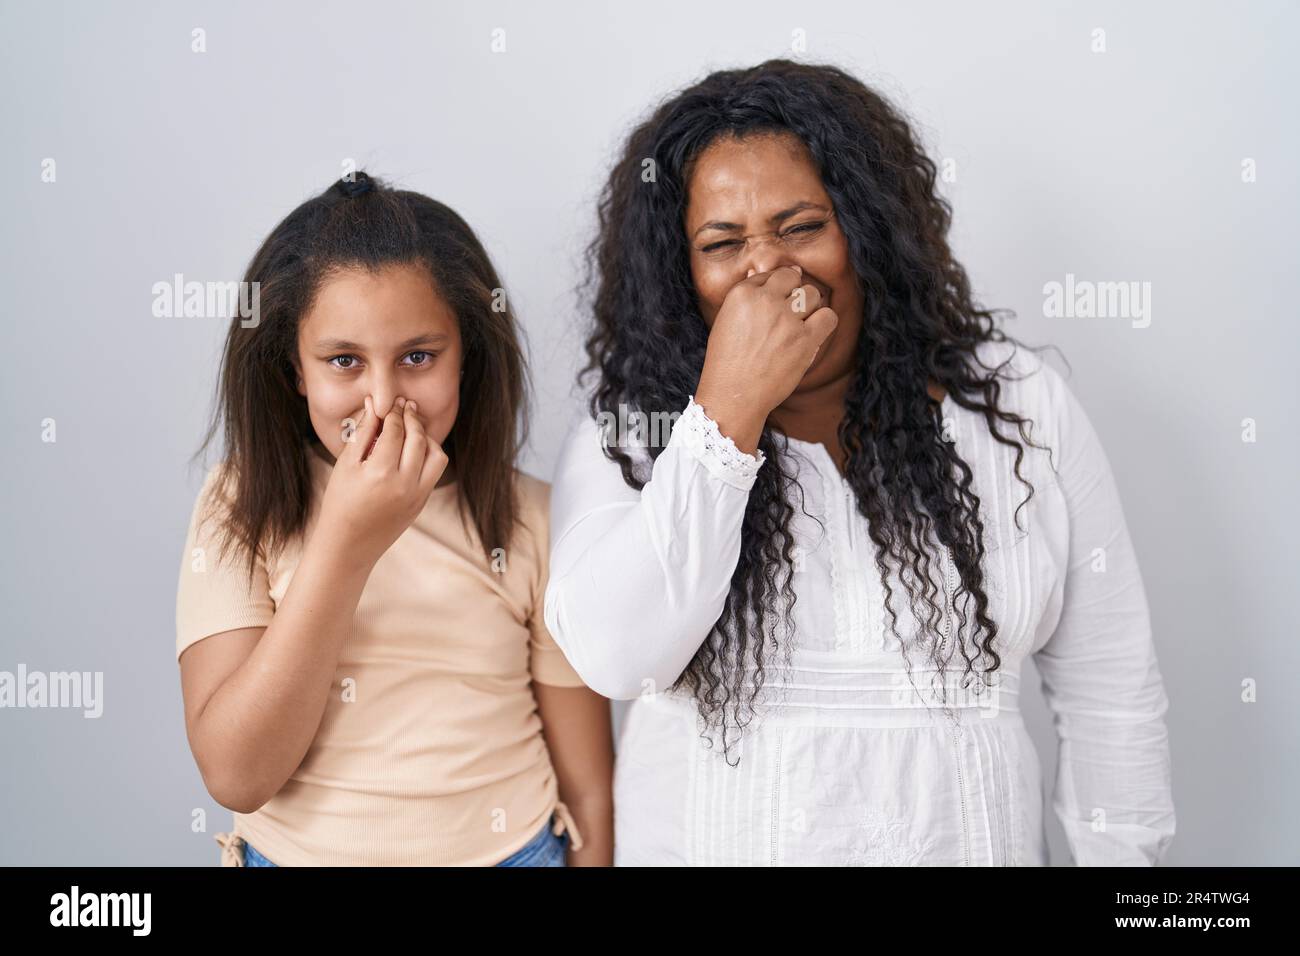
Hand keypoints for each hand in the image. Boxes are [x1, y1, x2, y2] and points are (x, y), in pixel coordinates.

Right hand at [316, 395, 447, 565]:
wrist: (348, 544)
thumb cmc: (340, 503)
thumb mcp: (346, 466)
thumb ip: (363, 433)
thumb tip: (374, 405)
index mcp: (381, 473)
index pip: (395, 431)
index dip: (394, 413)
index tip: (391, 402)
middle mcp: (405, 484)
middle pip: (418, 439)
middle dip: (412, 418)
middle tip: (404, 406)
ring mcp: (418, 495)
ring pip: (436, 455)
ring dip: (426, 437)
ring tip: (412, 428)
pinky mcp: (423, 502)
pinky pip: (434, 471)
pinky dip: (428, 455)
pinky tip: (413, 449)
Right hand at [693, 264, 837, 451]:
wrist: (734, 397)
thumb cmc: (728, 362)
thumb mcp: (726, 320)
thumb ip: (748, 295)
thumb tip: (772, 271)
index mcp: (742, 294)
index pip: (772, 275)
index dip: (777, 290)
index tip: (773, 308)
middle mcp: (765, 301)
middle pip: (795, 280)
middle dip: (794, 296)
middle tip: (786, 318)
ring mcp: (786, 320)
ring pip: (813, 294)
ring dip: (809, 308)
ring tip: (798, 327)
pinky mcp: (804, 340)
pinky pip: (828, 317)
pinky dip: (824, 323)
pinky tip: (813, 334)